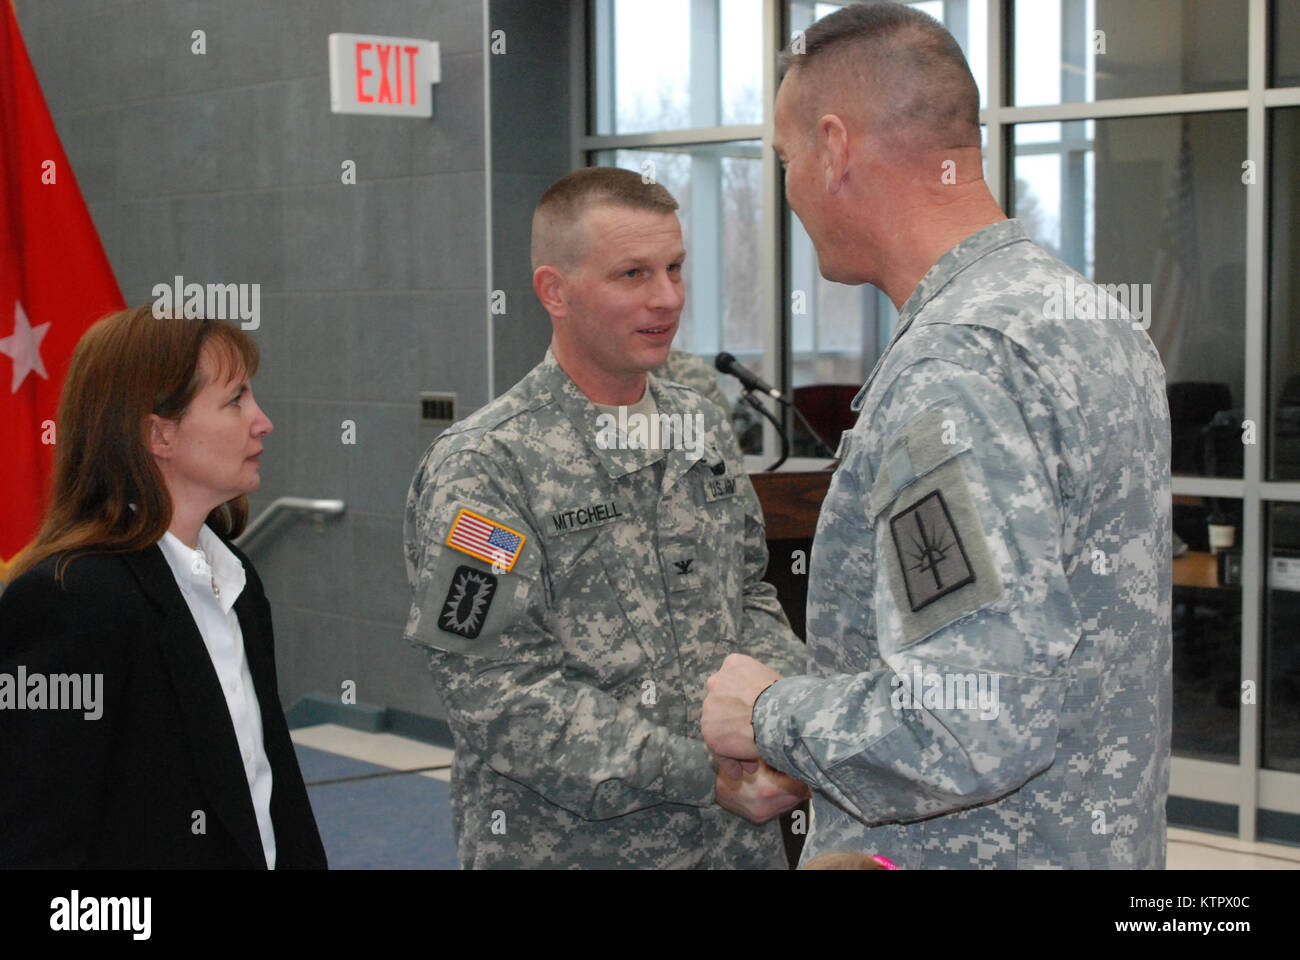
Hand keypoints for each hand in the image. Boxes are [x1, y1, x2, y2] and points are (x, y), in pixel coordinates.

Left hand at [703, 653, 782, 775]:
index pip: (735, 687)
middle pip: (725, 710)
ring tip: (750, 765)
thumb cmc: (787, 699)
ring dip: (734, 747)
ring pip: (721, 730)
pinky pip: (719, 750)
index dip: (745, 708)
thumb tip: (760, 716)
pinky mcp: (709, 730)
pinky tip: (740, 773)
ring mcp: (710, 706)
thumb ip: (760, 693)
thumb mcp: (774, 684)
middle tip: (752, 745)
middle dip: (738, 728)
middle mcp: (716, 682)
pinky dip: (728, 762)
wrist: (780, 714)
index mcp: (734, 664)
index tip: (755, 723)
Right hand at [715, 761, 809, 824]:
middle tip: (804, 769)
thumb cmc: (733, 767)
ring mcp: (764, 815)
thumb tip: (799, 754)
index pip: (801, 786)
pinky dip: (785, 798)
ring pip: (793, 803)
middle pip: (800, 796)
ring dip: (795, 791)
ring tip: (794, 777)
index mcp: (768, 790)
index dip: (806, 774)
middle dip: (803, 782)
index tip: (808, 765)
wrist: (709, 786)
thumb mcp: (755, 758)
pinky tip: (782, 786)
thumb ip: (776, 758)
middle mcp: (767, 807)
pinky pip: (782, 808)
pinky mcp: (760, 819)